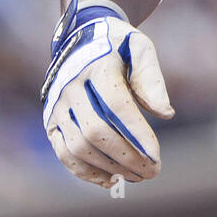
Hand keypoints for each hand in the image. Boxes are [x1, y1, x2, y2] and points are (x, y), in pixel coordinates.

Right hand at [42, 0, 173, 188]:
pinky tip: (110, 180)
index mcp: (96, 64)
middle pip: (96, 131)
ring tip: (137, 176)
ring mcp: (57, 105)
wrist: (81, 36)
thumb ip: (151, 80)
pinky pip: (64, 153)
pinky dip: (85, 172)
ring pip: (78, 146)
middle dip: (126, 157)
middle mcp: (70, 86)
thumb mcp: (140, 48)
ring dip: (108, 168)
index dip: (136, 133)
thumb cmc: (118, 44)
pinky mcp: (50, 121)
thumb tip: (166, 114)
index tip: (156, 155)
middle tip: (152, 172)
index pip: (116, 105)